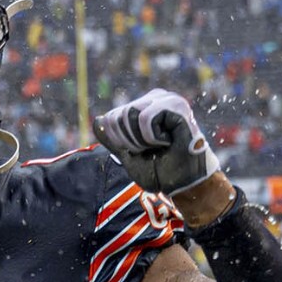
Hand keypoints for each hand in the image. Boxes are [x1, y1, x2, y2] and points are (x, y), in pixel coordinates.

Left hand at [92, 88, 221, 196]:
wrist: (184, 183)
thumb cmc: (161, 171)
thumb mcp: (129, 155)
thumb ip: (113, 138)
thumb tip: (97, 120)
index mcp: (144, 107)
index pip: (111, 117)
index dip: (119, 141)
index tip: (140, 151)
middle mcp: (155, 98)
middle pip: (119, 115)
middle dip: (130, 141)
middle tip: (152, 149)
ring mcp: (167, 100)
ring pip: (131, 114)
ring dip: (141, 140)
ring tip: (161, 145)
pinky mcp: (177, 105)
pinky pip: (145, 118)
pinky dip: (152, 137)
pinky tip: (169, 140)